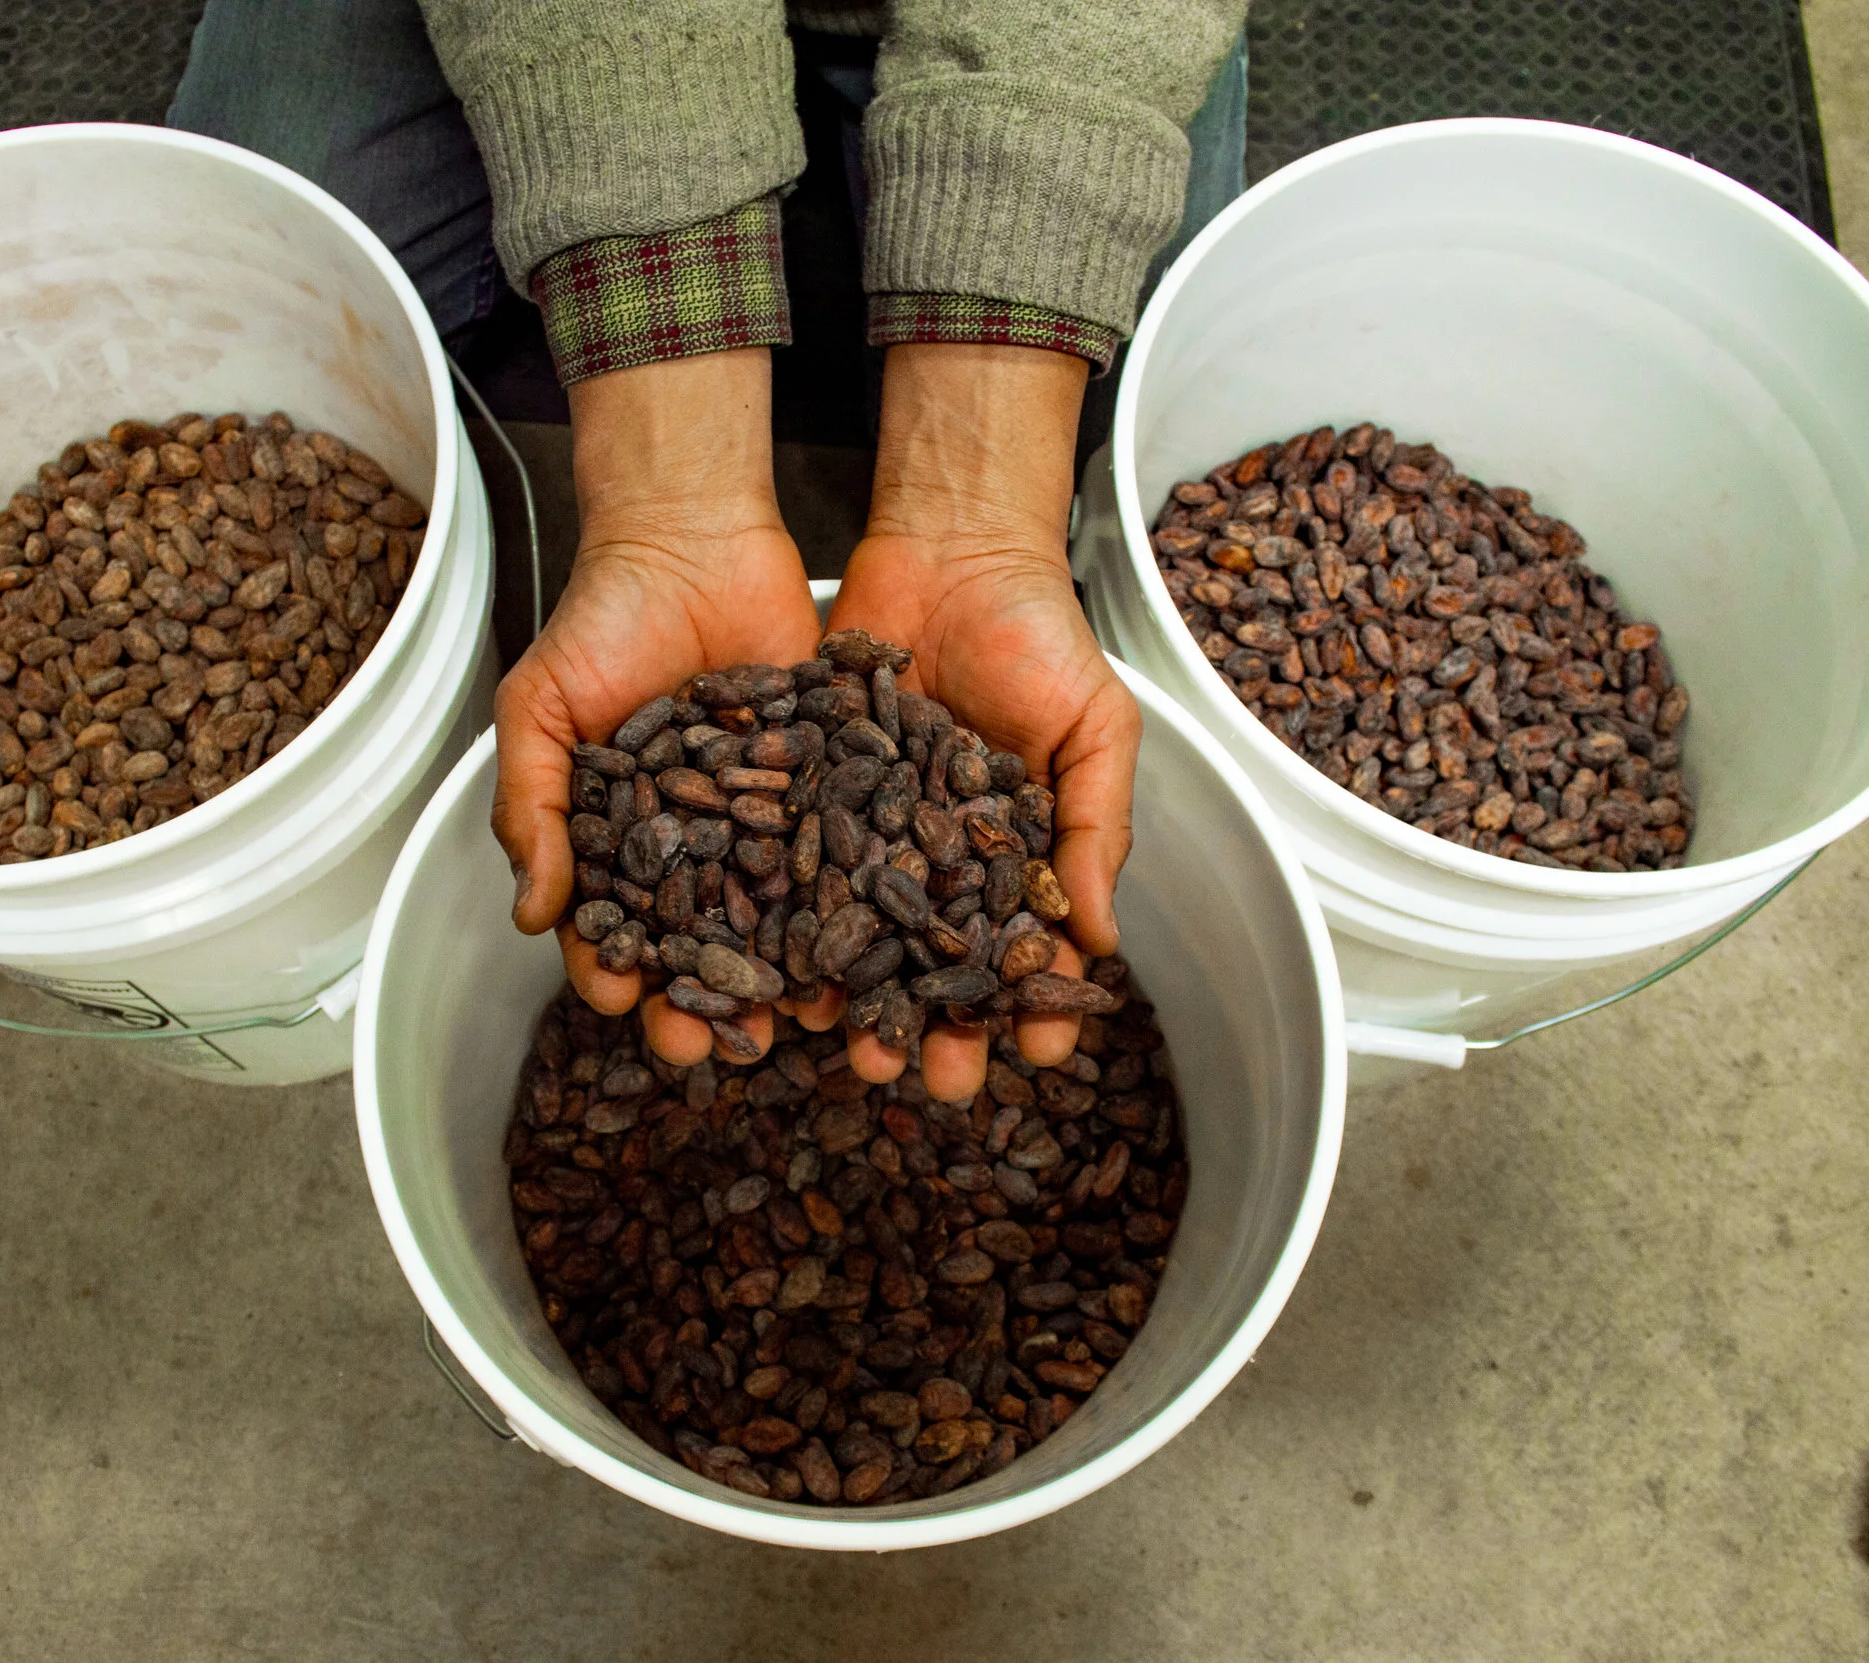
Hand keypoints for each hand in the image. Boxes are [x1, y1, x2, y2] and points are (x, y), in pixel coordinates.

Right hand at [493, 348, 822, 1065]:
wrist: (691, 539)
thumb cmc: (600, 623)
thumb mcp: (540, 710)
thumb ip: (529, 809)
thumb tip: (532, 916)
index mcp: (625, 848)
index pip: (618, 933)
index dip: (621, 975)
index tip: (629, 1007)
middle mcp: (701, 849)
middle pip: (710, 948)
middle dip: (717, 1003)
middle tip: (730, 1048)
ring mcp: (771, 824)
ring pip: (788, 919)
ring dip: (801, 976)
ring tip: (817, 1021)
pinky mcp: (834, 787)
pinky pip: (850, 856)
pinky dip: (866, 902)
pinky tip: (881, 944)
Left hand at [828, 343, 1141, 1099]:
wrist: (951, 547)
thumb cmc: (1041, 634)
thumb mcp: (1094, 727)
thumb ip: (1096, 828)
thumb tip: (1098, 938)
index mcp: (1009, 859)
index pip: (1018, 956)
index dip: (1025, 1008)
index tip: (1031, 1053)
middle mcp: (931, 860)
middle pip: (924, 966)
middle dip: (921, 1027)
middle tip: (911, 1074)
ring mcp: (864, 832)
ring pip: (850, 935)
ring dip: (843, 995)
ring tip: (835, 1041)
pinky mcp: (801, 795)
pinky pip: (786, 867)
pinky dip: (777, 917)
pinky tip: (770, 964)